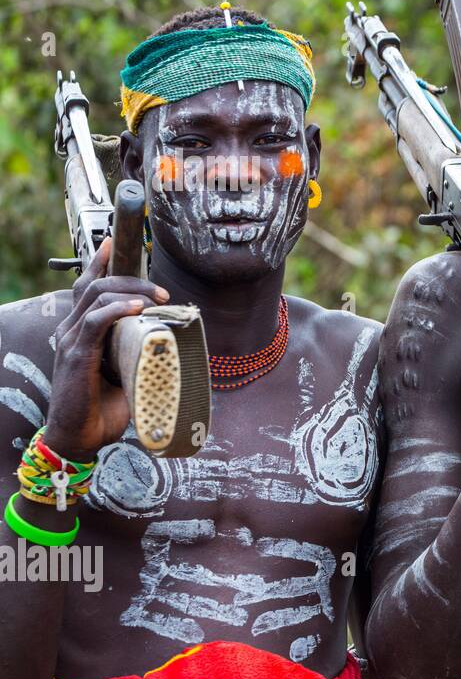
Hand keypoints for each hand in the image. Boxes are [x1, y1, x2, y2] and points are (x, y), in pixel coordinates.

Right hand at [43, 238, 167, 461]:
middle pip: (95, 284)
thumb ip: (137, 349)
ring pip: (96, 295)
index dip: (99, 262)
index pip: (86, 286)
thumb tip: (171, 340)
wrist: (79, 437)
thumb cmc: (103, 406)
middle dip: (131, 276)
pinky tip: (138, 308)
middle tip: (162, 289)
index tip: (114, 241)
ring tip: (158, 298)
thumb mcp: (125, 369)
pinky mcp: (76, 356)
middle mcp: (71, 329)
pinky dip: (117, 309)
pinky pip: (94, 321)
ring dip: (132, 290)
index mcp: (80, 329)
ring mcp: (71, 341)